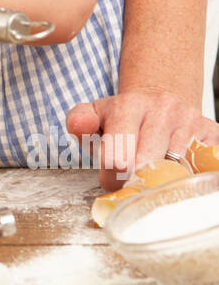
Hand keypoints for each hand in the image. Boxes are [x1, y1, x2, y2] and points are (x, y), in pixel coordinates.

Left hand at [67, 90, 218, 191]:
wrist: (160, 100)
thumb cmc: (124, 117)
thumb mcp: (97, 115)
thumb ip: (80, 121)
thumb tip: (79, 126)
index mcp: (130, 105)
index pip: (116, 155)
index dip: (111, 176)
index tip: (112, 177)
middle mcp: (164, 109)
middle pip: (147, 165)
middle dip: (135, 182)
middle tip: (132, 184)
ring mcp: (191, 122)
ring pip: (176, 170)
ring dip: (162, 183)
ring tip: (153, 180)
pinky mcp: (213, 135)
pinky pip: (203, 167)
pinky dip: (188, 178)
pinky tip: (179, 178)